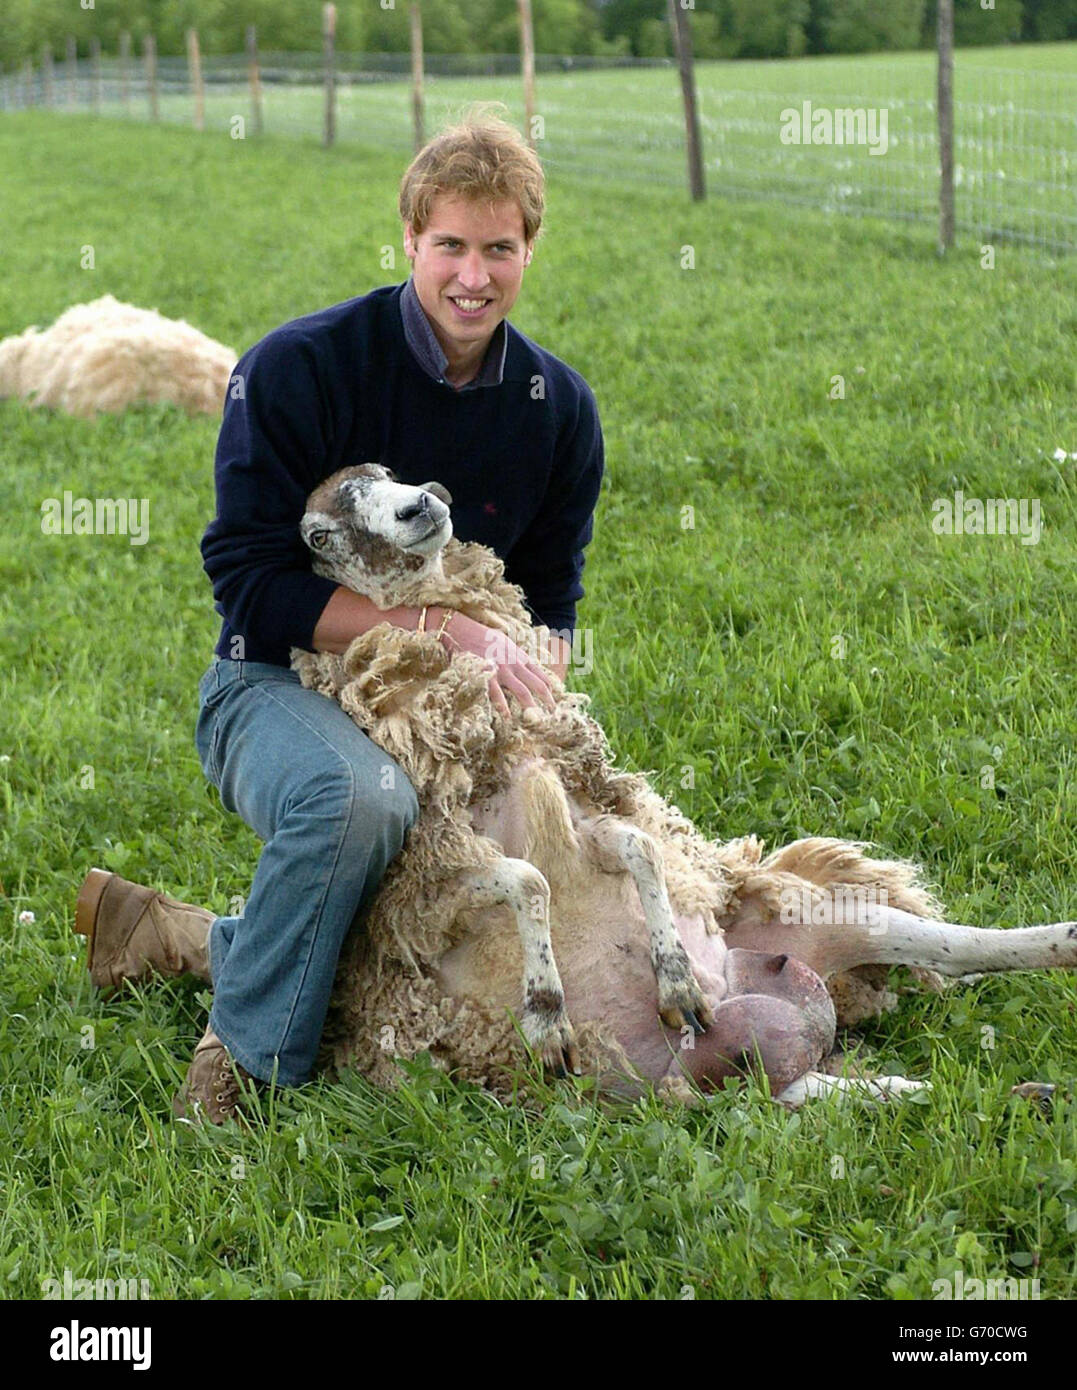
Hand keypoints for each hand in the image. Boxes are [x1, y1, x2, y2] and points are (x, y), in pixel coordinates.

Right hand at [435, 610, 556, 716]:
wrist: (461, 629)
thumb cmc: (480, 635)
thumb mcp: (504, 642)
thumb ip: (514, 655)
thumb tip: (522, 664)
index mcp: (520, 655)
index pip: (541, 675)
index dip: (550, 689)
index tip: (554, 700)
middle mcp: (515, 663)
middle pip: (537, 685)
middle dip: (547, 700)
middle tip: (553, 714)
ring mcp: (502, 669)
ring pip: (522, 691)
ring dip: (531, 707)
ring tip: (536, 720)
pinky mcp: (487, 674)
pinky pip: (497, 693)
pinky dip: (503, 706)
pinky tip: (507, 717)